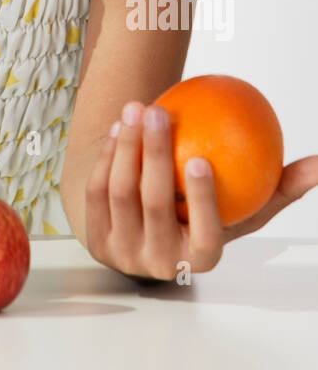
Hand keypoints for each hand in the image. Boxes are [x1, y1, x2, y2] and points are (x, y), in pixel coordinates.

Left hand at [85, 100, 317, 279]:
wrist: (143, 229)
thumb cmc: (201, 213)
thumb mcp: (239, 209)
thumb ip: (275, 189)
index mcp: (199, 260)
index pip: (204, 235)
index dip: (202, 201)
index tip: (201, 158)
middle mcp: (159, 262)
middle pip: (154, 205)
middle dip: (154, 154)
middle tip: (160, 111)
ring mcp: (123, 251)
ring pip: (121, 193)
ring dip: (126, 146)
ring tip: (138, 108)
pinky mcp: (95, 237)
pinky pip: (98, 189)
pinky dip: (107, 155)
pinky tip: (118, 125)